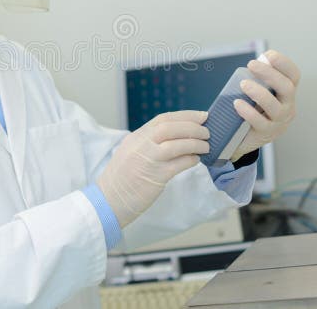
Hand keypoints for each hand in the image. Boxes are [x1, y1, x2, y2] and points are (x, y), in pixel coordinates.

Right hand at [98, 111, 209, 227]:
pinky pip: (180, 164)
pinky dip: (191, 160)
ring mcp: (148, 160)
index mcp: (136, 137)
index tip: (201, 116)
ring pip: (177, 144)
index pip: (163, 119)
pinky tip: (196, 160)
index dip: (185, 116)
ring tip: (206, 146)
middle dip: (193, 127)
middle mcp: (142, 145)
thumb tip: (177, 136)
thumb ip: (149, 142)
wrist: (109, 200)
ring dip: (196, 143)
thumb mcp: (131, 151)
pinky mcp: (156, 177)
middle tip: (207, 131)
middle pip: (171, 127)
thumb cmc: (122, 178)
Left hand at [231, 50, 299, 161]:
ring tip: (243, 84)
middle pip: (287, 88)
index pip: (293, 75)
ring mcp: (279, 122)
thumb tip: (255, 64)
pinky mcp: (266, 133)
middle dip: (270, 74)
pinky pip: (260, 122)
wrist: (241, 137)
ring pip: (276, 107)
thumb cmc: (250, 109)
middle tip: (251, 64)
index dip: (284, 63)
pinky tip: (237, 103)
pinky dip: (249, 111)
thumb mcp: (256, 91)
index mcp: (286, 93)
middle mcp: (287, 106)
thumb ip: (257, 78)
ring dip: (259, 93)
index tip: (269, 55)